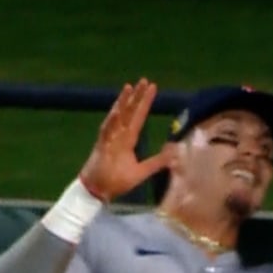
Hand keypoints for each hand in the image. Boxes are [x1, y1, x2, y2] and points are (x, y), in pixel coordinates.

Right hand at [77, 78, 175, 201]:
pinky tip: (118, 111)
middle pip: (128, 112)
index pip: (138, 118)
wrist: (97, 191)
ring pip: (117, 117)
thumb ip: (156, 162)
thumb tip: (174, 154)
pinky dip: (112, 122)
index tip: (152, 88)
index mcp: (128, 140)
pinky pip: (107, 132)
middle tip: (144, 81)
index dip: (144, 103)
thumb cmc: (116, 181)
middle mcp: (118, 136)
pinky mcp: (101, 147)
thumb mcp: (141, 172)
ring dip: (123, 103)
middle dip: (136, 97)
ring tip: (129, 88)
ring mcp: (109, 139)